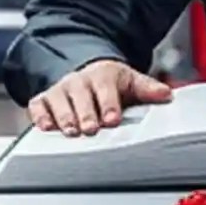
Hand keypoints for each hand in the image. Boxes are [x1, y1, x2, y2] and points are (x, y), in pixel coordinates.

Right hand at [27, 59, 172, 135]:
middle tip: (90, 128)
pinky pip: (38, 105)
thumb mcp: (131, 82)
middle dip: (85, 112)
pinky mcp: (44, 100)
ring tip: (70, 132)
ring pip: (58, 100)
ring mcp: (60, 90)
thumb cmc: (111, 84)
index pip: (105, 88)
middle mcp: (79, 81)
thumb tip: (166, 94)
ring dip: (64, 116)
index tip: (112, 118)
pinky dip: (40, 115)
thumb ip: (147, 90)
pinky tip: (45, 127)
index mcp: (102, 75)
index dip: (109, 103)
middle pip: (80, 95)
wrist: (88, 72)